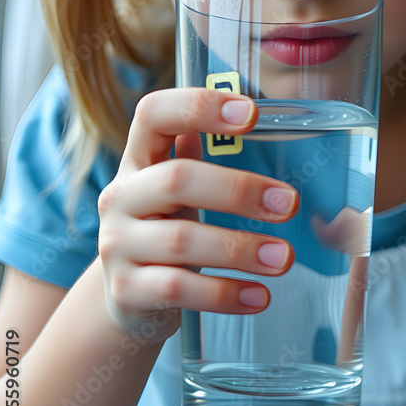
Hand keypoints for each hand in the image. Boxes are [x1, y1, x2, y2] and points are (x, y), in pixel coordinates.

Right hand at [98, 88, 297, 342]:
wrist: (127, 300)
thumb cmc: (164, 230)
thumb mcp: (176, 189)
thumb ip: (198, 154)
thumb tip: (255, 115)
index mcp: (137, 160)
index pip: (154, 114)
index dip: (199, 105)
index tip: (252, 113)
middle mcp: (120, 196)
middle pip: (177, 179)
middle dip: (238, 190)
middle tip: (288, 204)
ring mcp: (117, 245)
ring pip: (182, 241)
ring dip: (241, 249)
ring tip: (283, 258)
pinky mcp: (125, 291)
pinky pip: (180, 289)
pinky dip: (225, 294)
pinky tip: (259, 296)